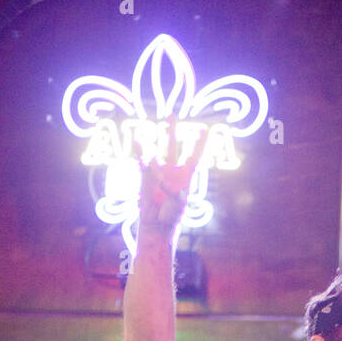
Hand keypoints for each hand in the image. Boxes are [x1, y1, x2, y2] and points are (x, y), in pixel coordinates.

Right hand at [136, 115, 206, 235]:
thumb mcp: (178, 203)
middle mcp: (172, 171)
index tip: (204, 129)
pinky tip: (137, 142)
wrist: (157, 225)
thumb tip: (162, 180)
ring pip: (156, 151)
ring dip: (152, 139)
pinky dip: (139, 153)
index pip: (194, 156)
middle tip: (171, 114)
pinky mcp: (145, 178)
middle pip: (173, 146)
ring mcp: (158, 173)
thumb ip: (172, 191)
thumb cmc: (172, 215)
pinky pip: (142, 163)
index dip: (199, 143)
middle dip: (172, 131)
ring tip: (145, 127)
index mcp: (186, 176)